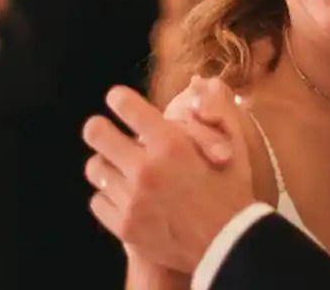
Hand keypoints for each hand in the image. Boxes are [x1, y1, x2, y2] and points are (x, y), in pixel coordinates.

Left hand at [83, 81, 253, 272]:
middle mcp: (146, 169)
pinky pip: (97, 201)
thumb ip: (218, 111)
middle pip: (96, 132)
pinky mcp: (124, 227)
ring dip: (107, 165)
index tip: (118, 101)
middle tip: (107, 133)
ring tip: (121, 169)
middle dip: (100, 128)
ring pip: (95, 168)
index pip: (126, 106)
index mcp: (171, 144)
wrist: (229, 246)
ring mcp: (131, 200)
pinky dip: (109, 197)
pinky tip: (125, 196)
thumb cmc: (232, 192)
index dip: (119, 99)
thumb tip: (202, 84)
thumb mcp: (234, 145)